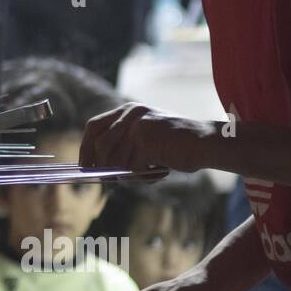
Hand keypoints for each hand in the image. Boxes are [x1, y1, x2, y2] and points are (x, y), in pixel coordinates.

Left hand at [79, 102, 214, 171]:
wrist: (206, 143)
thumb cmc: (176, 146)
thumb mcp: (145, 139)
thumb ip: (123, 148)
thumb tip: (98, 171)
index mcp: (128, 110)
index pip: (94, 126)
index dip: (85, 147)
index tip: (83, 166)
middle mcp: (131, 114)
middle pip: (100, 145)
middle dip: (101, 165)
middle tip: (107, 179)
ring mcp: (139, 126)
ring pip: (117, 160)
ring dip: (129, 173)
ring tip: (147, 171)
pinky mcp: (147, 141)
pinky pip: (133, 168)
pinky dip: (143, 176)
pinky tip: (158, 171)